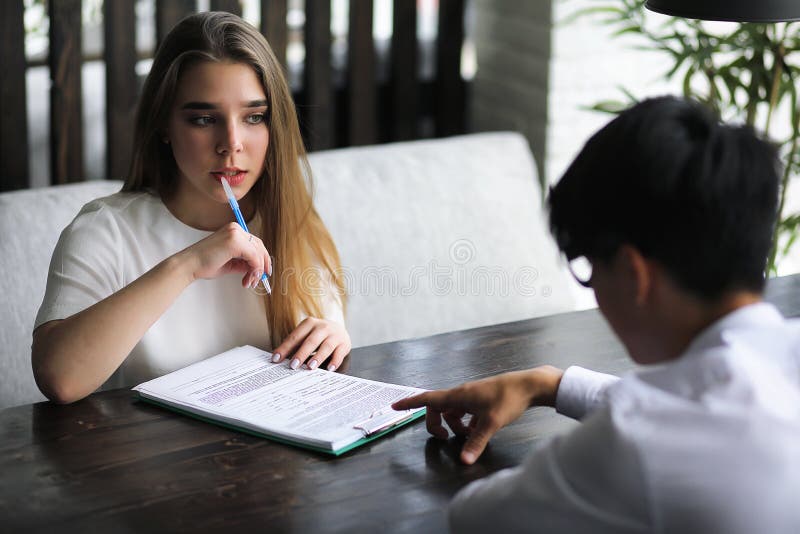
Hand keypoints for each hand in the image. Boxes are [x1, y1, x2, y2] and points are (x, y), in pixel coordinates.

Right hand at [178, 222, 271, 288]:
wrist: (189, 265)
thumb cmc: (204, 264)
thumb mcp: (230, 262)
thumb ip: (244, 262)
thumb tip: (257, 269)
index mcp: (234, 231)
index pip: (255, 243)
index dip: (262, 258)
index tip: (263, 272)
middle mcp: (236, 229)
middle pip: (259, 247)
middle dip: (262, 265)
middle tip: (260, 279)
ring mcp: (235, 233)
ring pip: (258, 252)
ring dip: (257, 270)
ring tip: (249, 282)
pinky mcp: (235, 241)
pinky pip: (253, 256)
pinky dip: (254, 269)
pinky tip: (248, 278)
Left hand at [271, 318, 351, 371]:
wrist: (339, 329)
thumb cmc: (317, 335)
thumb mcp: (306, 335)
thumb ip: (295, 345)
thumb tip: (278, 359)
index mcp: (309, 323)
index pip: (295, 336)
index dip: (285, 348)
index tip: (276, 359)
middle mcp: (323, 327)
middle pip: (311, 341)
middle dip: (301, 354)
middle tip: (293, 365)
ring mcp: (335, 335)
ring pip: (326, 346)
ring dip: (318, 357)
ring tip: (310, 367)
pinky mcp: (344, 343)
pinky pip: (339, 354)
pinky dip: (334, 362)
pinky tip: (329, 369)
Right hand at [392, 366, 563, 464]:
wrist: (530, 385)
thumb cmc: (509, 399)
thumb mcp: (491, 423)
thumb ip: (476, 442)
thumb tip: (464, 460)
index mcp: (458, 396)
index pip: (427, 399)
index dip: (410, 403)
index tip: (395, 406)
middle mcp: (462, 394)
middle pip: (438, 408)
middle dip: (436, 424)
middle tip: (444, 439)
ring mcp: (472, 395)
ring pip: (453, 411)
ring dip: (454, 425)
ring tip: (467, 436)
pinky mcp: (481, 399)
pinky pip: (465, 411)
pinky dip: (466, 422)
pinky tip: (478, 430)